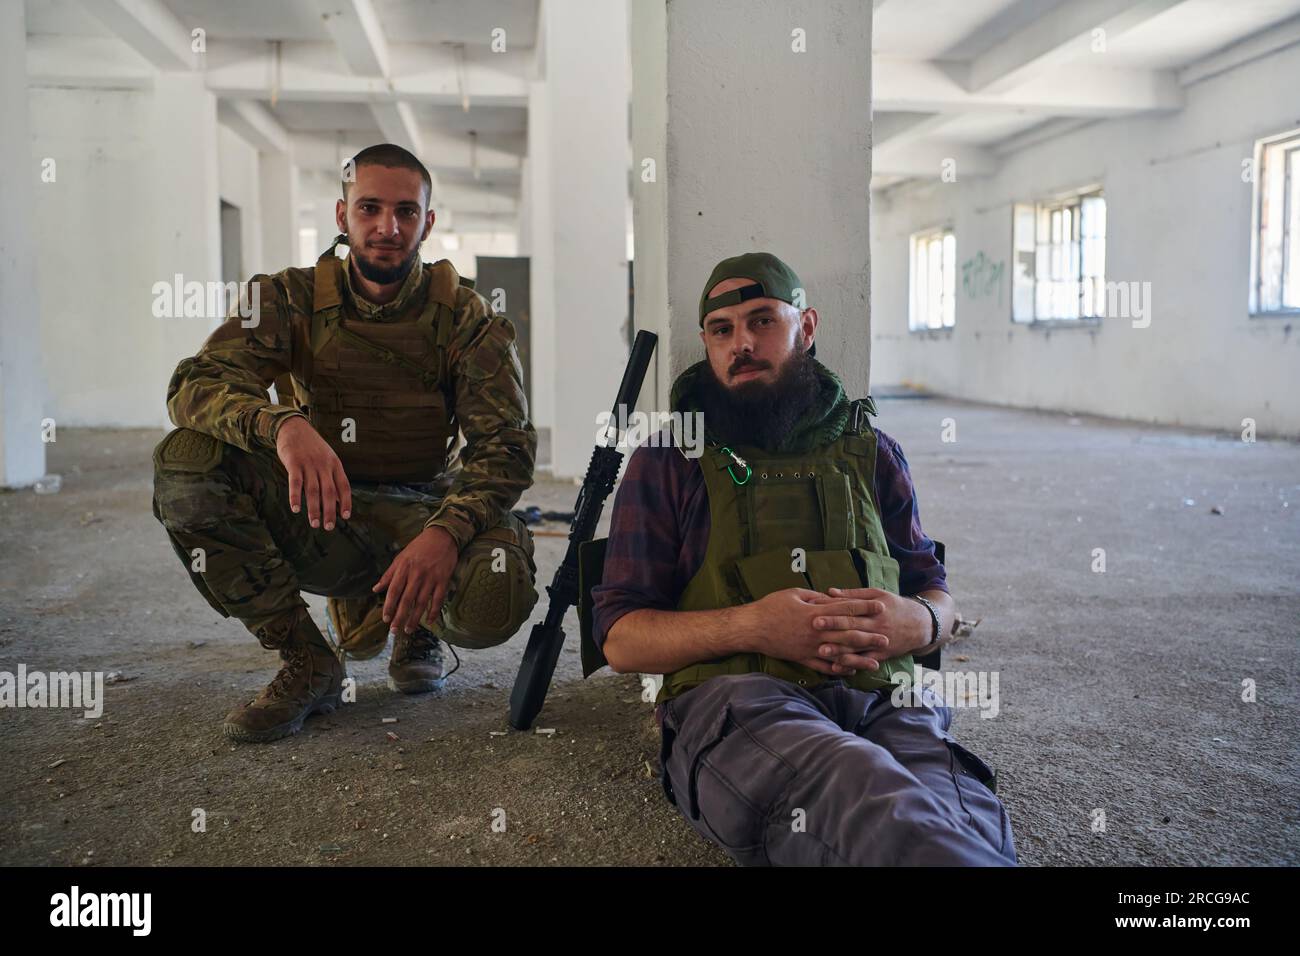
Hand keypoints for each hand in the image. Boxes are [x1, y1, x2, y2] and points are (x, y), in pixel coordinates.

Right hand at [275, 416, 351, 530]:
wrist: (294, 426)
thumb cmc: (311, 446)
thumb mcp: (327, 458)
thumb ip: (332, 477)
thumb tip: (337, 501)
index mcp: (335, 464)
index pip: (344, 486)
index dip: (345, 502)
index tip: (345, 516)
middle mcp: (324, 465)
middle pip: (329, 491)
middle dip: (330, 511)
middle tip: (328, 527)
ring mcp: (309, 464)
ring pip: (313, 490)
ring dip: (314, 509)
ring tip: (314, 524)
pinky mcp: (293, 463)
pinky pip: (295, 483)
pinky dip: (295, 497)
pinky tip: (296, 509)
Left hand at [372, 527, 458, 635]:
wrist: (442, 536)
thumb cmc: (419, 546)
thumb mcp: (400, 557)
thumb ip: (389, 574)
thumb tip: (376, 589)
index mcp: (404, 568)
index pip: (394, 590)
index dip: (389, 606)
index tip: (385, 618)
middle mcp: (416, 574)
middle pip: (407, 599)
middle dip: (400, 616)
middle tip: (395, 630)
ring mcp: (431, 578)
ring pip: (421, 602)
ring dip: (415, 618)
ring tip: (409, 630)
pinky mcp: (443, 579)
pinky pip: (438, 599)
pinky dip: (434, 611)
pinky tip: (430, 621)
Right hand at [745, 588, 890, 676]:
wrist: (752, 628)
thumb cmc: (771, 607)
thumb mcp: (794, 594)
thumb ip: (816, 598)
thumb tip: (832, 598)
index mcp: (815, 613)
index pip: (845, 609)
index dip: (864, 607)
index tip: (880, 606)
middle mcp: (816, 633)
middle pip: (848, 634)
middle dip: (869, 636)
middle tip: (887, 637)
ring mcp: (811, 648)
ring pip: (840, 655)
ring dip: (859, 658)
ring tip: (876, 662)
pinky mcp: (803, 658)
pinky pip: (824, 667)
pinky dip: (839, 670)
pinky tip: (851, 672)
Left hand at [804, 587, 931, 669]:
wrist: (921, 625)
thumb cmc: (895, 606)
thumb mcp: (878, 594)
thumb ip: (853, 595)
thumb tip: (829, 591)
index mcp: (874, 609)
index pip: (851, 610)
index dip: (833, 612)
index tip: (816, 612)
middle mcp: (876, 626)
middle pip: (852, 628)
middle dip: (833, 628)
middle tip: (814, 627)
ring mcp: (879, 642)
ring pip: (857, 647)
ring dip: (839, 650)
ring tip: (821, 651)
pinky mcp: (881, 655)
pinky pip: (865, 661)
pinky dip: (851, 665)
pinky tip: (837, 667)